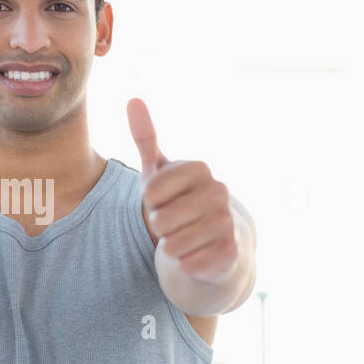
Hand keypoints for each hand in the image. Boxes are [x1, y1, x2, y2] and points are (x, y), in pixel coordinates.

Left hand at [126, 97, 237, 283]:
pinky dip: (184, 263)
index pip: (151, 191)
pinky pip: (186, 263)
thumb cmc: (179, 201)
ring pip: (172, 244)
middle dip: (159, 227)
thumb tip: (133, 99)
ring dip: (171, 246)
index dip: (150, 201)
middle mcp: (220, 192)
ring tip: (185, 237)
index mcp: (201, 169)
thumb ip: (145, 137)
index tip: (163, 199)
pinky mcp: (230, 253)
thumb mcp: (159, 171)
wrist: (213, 240)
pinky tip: (197, 254)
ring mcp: (228, 222)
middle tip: (174, 222)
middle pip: (160, 220)